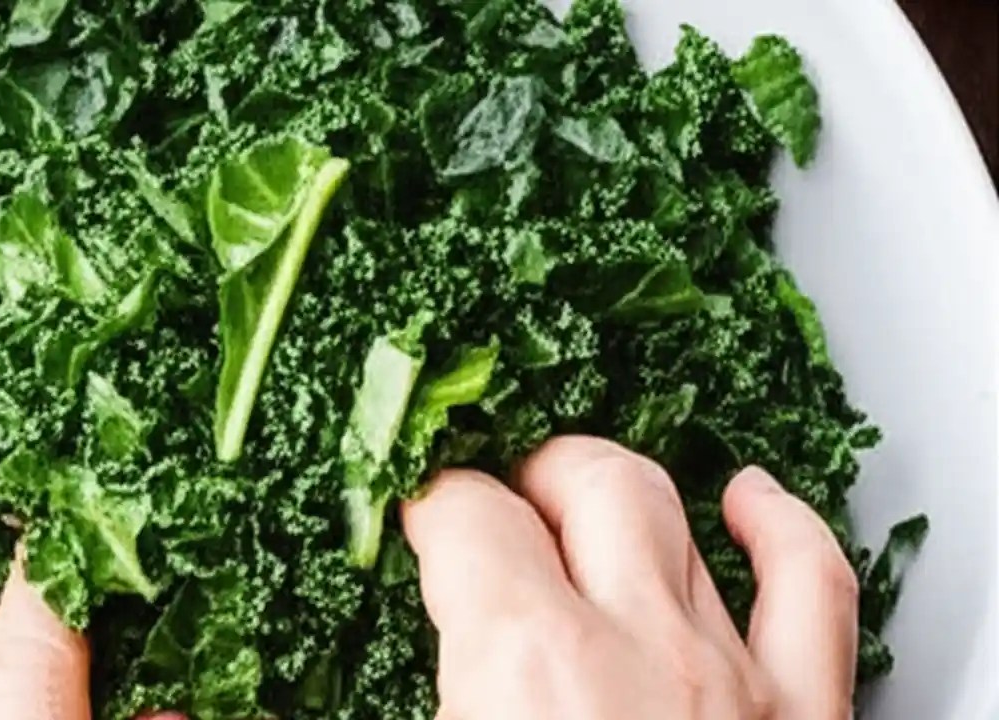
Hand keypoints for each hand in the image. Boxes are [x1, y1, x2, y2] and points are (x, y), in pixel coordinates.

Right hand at [403, 436, 858, 719]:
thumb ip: (426, 679)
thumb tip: (364, 669)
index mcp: (524, 661)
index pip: (469, 518)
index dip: (436, 499)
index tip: (426, 506)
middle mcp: (638, 649)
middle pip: (582, 483)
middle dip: (531, 473)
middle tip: (502, 498)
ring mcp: (731, 677)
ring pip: (673, 513)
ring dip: (618, 491)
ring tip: (585, 494)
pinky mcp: (807, 717)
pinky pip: (811, 585)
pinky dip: (780, 526)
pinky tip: (750, 500)